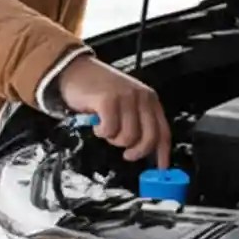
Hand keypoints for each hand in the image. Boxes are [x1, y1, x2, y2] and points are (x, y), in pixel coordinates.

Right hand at [55, 55, 170, 167]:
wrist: (76, 70)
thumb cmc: (99, 90)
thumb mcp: (126, 103)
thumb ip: (138, 121)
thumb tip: (144, 149)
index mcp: (149, 98)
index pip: (163, 131)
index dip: (163, 153)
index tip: (161, 169)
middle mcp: (141, 97)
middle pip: (149, 138)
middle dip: (137, 152)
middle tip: (127, 154)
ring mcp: (125, 97)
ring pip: (128, 137)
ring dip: (114, 139)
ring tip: (106, 127)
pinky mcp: (108, 100)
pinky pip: (110, 130)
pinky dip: (101, 132)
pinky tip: (97, 123)